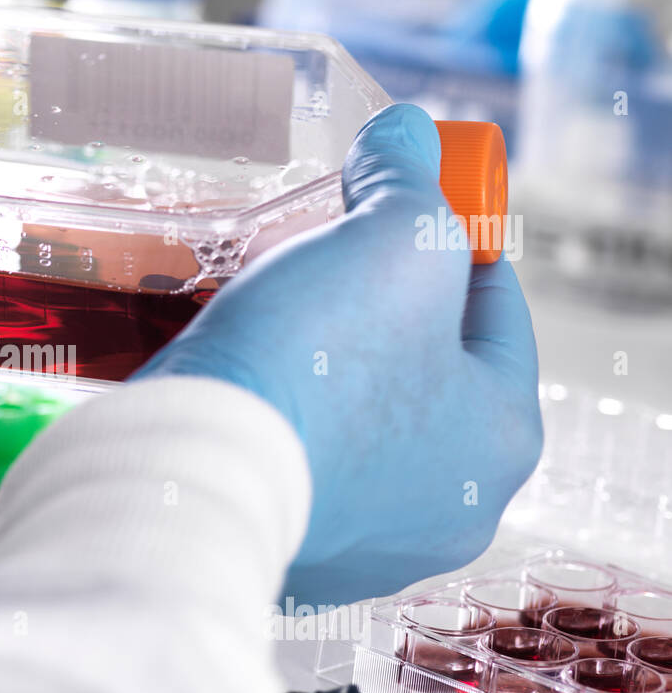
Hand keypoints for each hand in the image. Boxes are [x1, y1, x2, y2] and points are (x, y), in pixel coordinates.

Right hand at [134, 104, 542, 604]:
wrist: (190, 471)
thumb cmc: (313, 360)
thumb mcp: (391, 235)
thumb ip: (409, 176)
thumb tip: (405, 135)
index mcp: (501, 439)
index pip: (495, 308)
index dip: (450, 235)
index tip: (400, 200)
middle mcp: (449, 513)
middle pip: (421, 368)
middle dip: (374, 301)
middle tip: (322, 249)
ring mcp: (364, 548)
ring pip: (354, 421)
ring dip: (322, 362)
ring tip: (270, 306)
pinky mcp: (289, 557)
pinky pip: (295, 464)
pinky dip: (276, 418)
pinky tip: (242, 377)